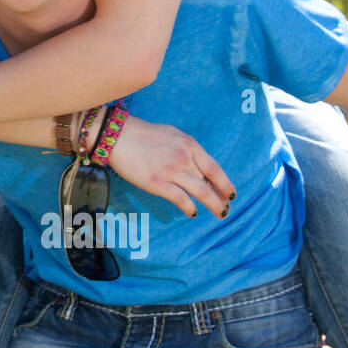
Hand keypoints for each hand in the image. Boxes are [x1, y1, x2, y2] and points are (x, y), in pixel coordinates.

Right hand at [107, 115, 235, 217]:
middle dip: (220, 198)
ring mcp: (171, 171)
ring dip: (212, 205)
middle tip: (225, 209)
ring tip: (218, 213)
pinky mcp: (157, 183)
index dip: (225, 183)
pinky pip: (181, 199)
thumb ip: (186, 149)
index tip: (231, 193)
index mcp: (189, 145)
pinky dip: (189, 208)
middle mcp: (184, 158)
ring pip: (201, 192)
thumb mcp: (172, 134)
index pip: (214, 168)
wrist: (116, 135)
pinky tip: (192, 212)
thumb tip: (196, 166)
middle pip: (210, 182)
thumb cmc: (142, 134)